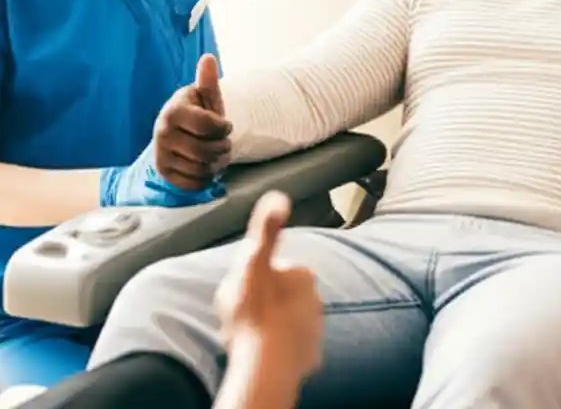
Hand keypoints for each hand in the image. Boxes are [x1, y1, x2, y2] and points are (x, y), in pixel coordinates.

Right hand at [153, 54, 232, 190]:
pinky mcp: (165, 173)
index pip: (209, 126)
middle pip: (206, 151)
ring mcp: (161, 155)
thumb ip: (208, 81)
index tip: (224, 125)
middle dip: (222, 149)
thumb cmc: (197, 113)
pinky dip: (206, 178)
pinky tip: (206, 166)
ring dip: (216, 164)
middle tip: (223, 144)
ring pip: (202, 169)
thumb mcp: (204, 97)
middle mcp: (162, 133)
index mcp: (173, 111)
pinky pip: (194, 183)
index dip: (224, 128)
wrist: (179, 133)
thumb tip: (208, 59)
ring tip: (216, 155)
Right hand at [215, 191, 322, 383]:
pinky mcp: (310, 356)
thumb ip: (266, 228)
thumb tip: (279, 196)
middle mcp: (316, 298)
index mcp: (302, 273)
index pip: (275, 268)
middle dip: (265, 302)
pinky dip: (279, 349)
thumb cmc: (254, 312)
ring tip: (250, 337)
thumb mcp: (252, 261)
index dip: (255, 278)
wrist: (265, 364)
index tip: (244, 291)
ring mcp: (315, 329)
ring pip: (287, 321)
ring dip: (272, 325)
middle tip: (243, 315)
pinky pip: (291, 348)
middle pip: (282, 295)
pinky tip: (263, 353)